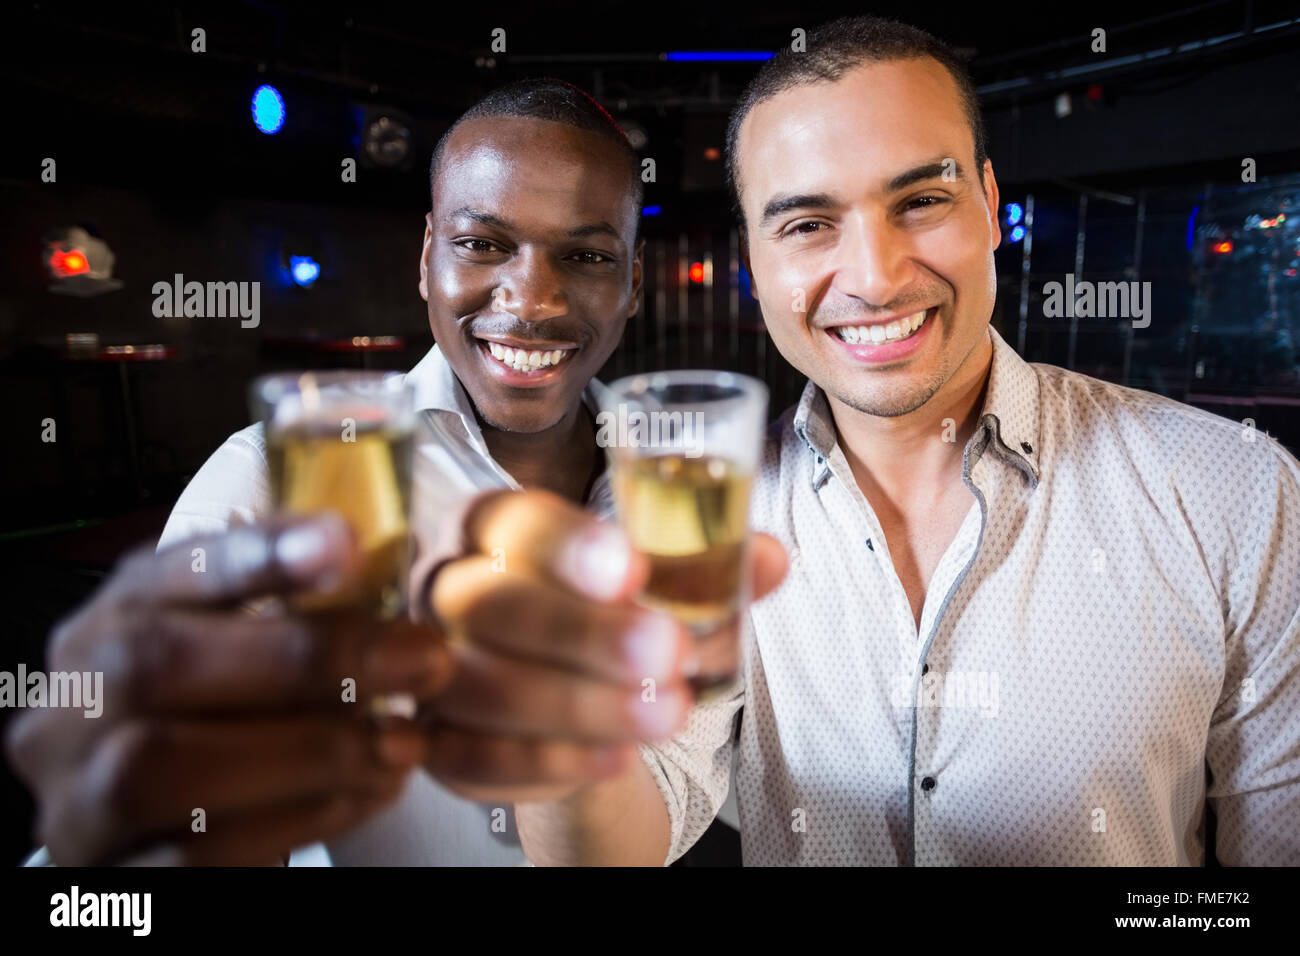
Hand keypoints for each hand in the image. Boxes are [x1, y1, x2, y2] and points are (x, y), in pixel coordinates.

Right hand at [4, 513, 453, 865]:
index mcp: (110, 625)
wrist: (162, 832)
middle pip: (154, 665)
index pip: (163, 571)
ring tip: (401, 740)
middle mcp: (71, 703)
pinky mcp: (114, 878)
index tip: (346, 544)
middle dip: (303, 657)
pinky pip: (195, 856)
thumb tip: (361, 550)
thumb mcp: (236, 652)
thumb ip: (283, 605)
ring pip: (164, 768)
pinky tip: (369, 792)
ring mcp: (77, 797)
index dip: (252, 554)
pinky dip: (298, 819)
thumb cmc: (219, 723)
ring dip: (308, 750)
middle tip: (419, 658)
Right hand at [420, 489, 786, 804]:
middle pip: (490, 601)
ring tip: (663, 716)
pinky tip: (613, 758)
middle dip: (580, 633)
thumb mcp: (665, 591)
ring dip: (576, 705)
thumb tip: (770, 558)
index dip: (570, 545)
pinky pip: (468, 757)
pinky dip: (544, 762)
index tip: (632, 569)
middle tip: (665, 653)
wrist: (573, 703)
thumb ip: (715, 569)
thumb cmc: (608, 622)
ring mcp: (431, 667)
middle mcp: (451, 589)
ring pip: (477, 684)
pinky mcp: (436, 739)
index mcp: (499, 530)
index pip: (516, 521)